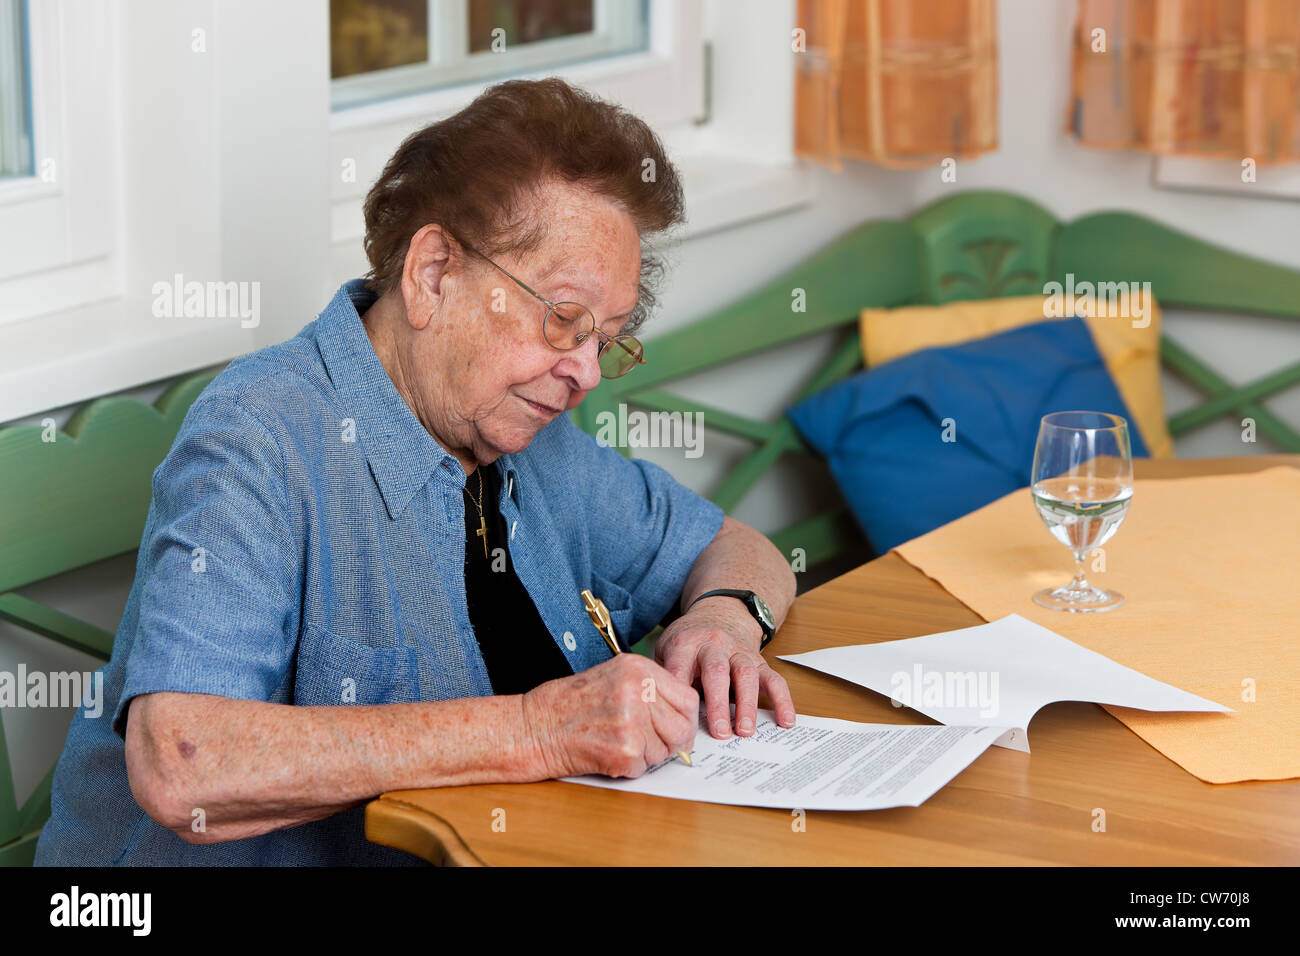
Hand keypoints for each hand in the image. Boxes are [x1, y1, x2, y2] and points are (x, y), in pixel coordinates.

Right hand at [521, 654, 698, 778]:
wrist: (534, 726)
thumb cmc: (569, 704)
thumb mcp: (613, 677)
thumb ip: (650, 690)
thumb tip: (684, 716)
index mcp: (638, 668)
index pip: (687, 698)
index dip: (686, 719)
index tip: (678, 727)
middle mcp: (638, 691)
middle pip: (682, 728)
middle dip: (671, 742)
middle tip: (651, 744)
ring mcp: (632, 721)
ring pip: (665, 751)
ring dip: (646, 755)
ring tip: (616, 742)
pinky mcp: (624, 750)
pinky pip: (644, 767)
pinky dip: (628, 767)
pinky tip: (606, 752)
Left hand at [655, 597, 795, 739]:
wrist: (719, 613)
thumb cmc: (688, 642)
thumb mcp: (667, 650)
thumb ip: (664, 677)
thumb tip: (659, 717)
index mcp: (686, 643)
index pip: (680, 669)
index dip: (680, 696)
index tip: (680, 725)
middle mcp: (714, 645)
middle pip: (716, 671)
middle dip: (717, 704)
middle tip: (719, 733)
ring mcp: (739, 652)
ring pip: (746, 674)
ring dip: (747, 704)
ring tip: (745, 731)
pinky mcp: (759, 661)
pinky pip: (774, 679)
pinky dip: (783, 700)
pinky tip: (785, 721)